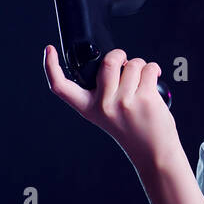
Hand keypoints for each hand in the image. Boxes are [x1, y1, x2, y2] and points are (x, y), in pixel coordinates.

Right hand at [43, 44, 181, 171]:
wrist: (154, 153)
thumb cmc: (133, 131)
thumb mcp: (106, 115)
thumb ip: (103, 93)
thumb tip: (114, 61)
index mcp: (88, 108)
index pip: (60, 87)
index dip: (51, 66)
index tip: (49, 49)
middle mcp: (104, 105)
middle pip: (108, 62)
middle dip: (119, 54)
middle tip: (125, 62)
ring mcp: (124, 101)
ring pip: (132, 64)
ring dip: (140, 65)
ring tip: (142, 79)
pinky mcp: (146, 99)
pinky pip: (148, 69)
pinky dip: (153, 69)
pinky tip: (154, 76)